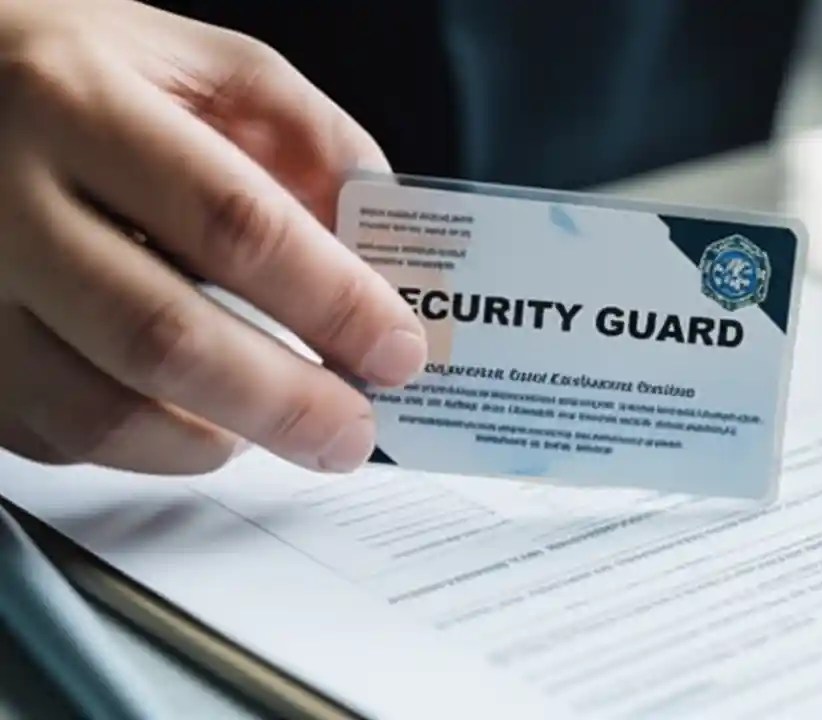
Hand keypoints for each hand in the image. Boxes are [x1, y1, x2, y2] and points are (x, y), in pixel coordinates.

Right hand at [0, 0, 426, 473]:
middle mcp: (2, 200)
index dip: (331, 300)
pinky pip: (56, 433)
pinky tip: (196, 420)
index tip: (397, 350)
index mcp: (78, 104)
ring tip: (278, 427)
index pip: (233, 222)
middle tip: (354, 431)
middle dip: (286, 404)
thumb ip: (302, 136)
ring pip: (100, 411)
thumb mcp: (193, 62)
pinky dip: (147, 446)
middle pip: (164, 338)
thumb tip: (380, 241)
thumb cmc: (73, 73)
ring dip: (218, 440)